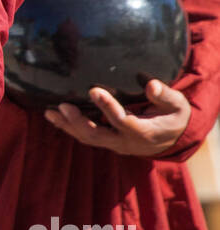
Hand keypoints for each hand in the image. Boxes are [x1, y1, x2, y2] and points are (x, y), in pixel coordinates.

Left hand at [44, 78, 190, 156]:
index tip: (93, 90)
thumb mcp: (178, 106)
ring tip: (50, 112)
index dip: (107, 107)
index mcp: (144, 132)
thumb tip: (151, 85)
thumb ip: (165, 96)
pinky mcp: (109, 142)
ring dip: (68, 126)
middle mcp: (126, 142)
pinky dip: (70, 128)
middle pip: (98, 135)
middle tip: (62, 105)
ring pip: (88, 139)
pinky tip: (55, 117)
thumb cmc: (175, 117)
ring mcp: (116, 145)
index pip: (122, 120)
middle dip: (78, 121)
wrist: (175, 140)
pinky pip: (87, 137)